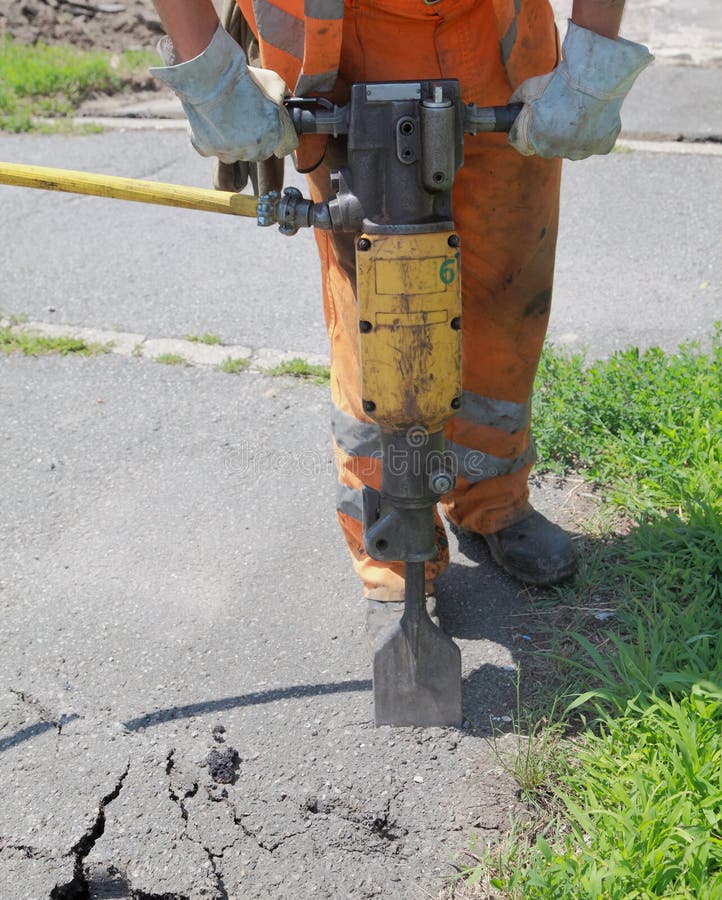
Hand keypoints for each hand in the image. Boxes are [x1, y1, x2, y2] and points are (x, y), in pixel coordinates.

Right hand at [150, 25, 297, 162]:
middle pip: (254, 153)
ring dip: (231, 143)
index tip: (259, 126)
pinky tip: (210, 122)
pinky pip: (211, 150)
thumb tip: (288, 101)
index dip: (267, 134)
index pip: (274, 144)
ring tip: (225, 121)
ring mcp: (230, 152)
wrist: (212, 75)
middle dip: (250, 141)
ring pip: (232, 154)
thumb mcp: (275, 83)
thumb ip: (284, 98)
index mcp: (273, 135)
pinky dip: (211, 140)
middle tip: (242, 122)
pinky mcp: (208, 149)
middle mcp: (253, 149)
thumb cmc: (243, 78)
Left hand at [508, 21, 652, 159]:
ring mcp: (580, 150)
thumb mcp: (529, 87)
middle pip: (549, 147)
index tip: (535, 121)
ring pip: (573, 148)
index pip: (523, 144)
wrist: (593, 76)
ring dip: (574, 137)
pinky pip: (596, 145)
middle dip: (551, 134)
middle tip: (561, 113)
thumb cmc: (560, 82)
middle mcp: (557, 150)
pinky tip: (595, 117)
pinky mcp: (601, 146)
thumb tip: (511, 105)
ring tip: (580, 114)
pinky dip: (596, 134)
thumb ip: (517, 100)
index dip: (527, 131)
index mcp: (537, 140)